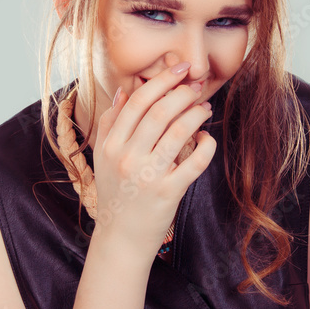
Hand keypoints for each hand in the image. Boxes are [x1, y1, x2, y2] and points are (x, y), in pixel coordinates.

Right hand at [89, 62, 215, 259]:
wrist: (120, 239)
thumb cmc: (116, 194)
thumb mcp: (103, 158)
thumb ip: (111, 123)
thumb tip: (124, 90)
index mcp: (110, 145)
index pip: (136, 102)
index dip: (161, 81)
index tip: (179, 69)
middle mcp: (126, 157)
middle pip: (159, 112)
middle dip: (182, 92)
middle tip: (196, 86)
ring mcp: (148, 176)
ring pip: (177, 132)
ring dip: (196, 114)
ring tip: (205, 109)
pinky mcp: (168, 192)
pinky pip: (194, 162)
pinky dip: (206, 145)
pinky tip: (206, 139)